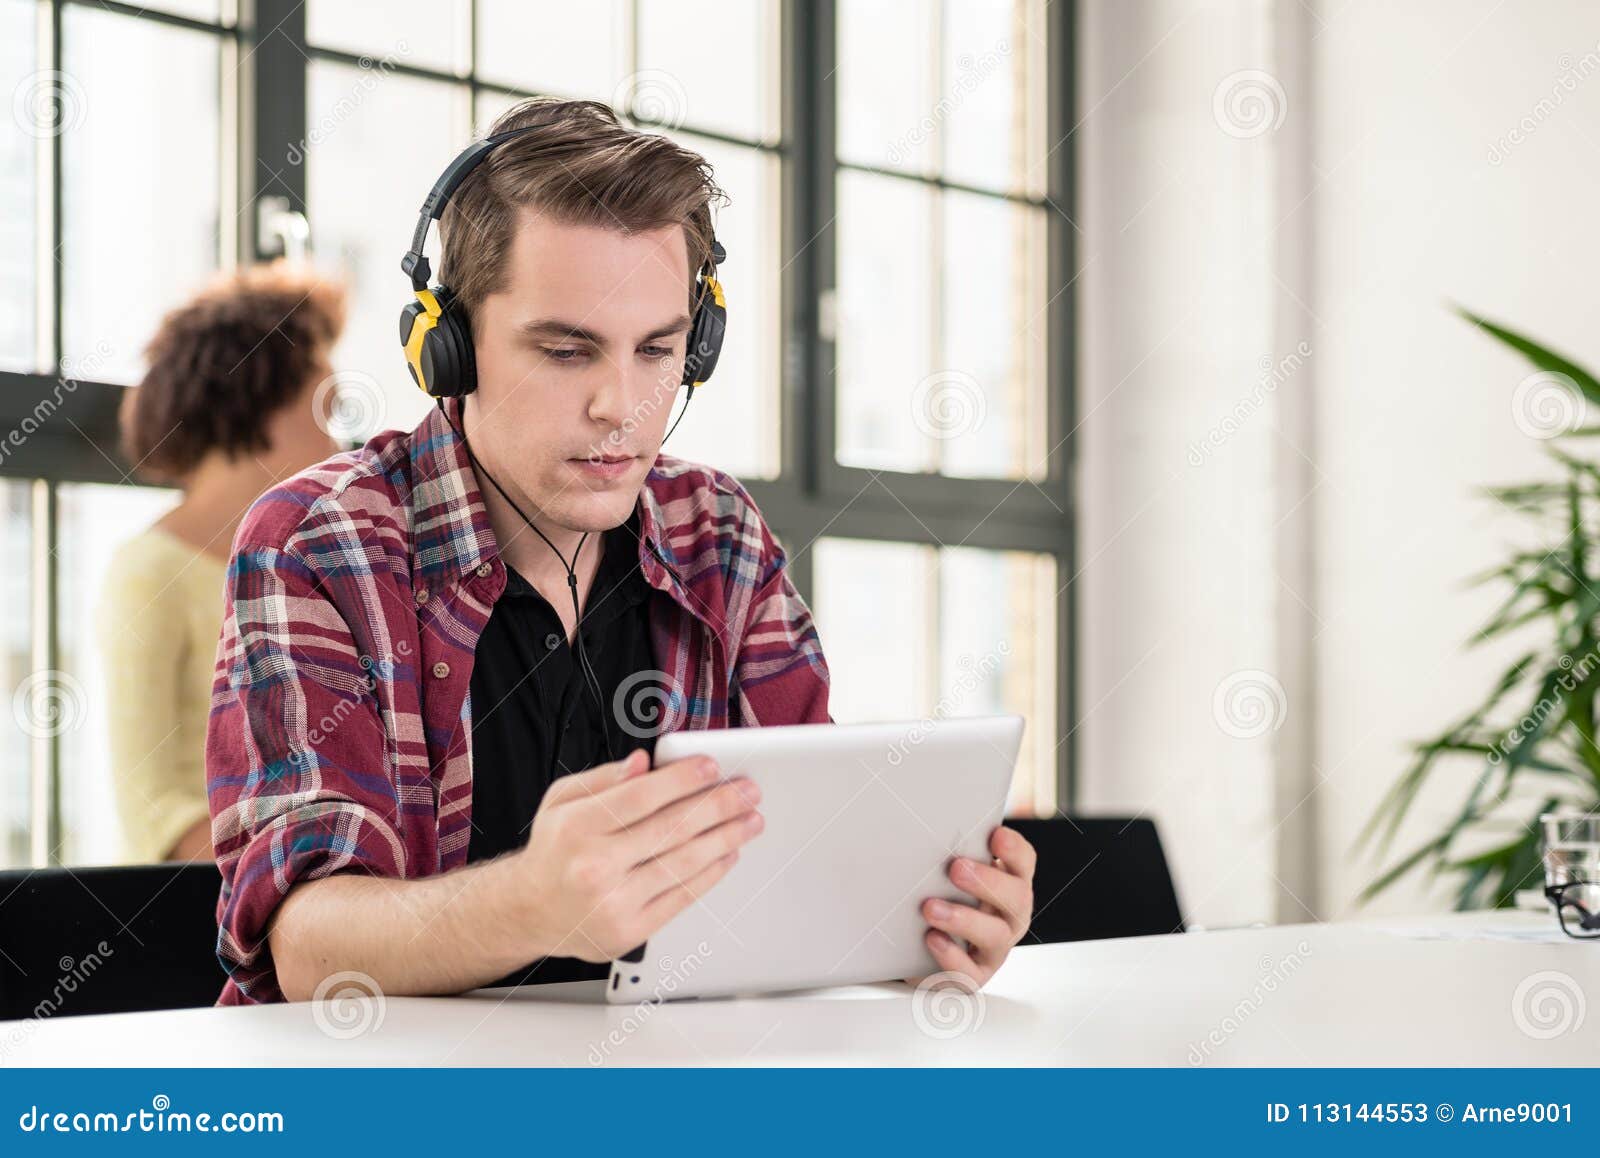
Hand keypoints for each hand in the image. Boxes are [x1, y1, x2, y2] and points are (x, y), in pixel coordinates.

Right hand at [513, 748, 763, 961]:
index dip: (681, 779)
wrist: (531, 911)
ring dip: (725, 838)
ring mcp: (613, 903)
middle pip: (670, 828)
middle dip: (718, 806)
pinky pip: (682, 897)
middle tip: (748, 792)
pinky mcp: (630, 931)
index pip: (640, 796)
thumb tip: (643, 762)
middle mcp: (593, 866)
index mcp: (576, 827)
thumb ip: (604, 778)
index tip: (712, 766)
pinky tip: (728, 853)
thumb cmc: (556, 850)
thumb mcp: (562, 800)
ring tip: (749, 820)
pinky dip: (711, 873)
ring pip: (683, 863)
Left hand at [912, 825, 1035, 990]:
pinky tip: (932, 938)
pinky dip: (951, 955)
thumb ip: (953, 856)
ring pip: (994, 936)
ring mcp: (994, 950)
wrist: (917, 952)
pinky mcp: (973, 977)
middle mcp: (1009, 917)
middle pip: (1017, 898)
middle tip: (956, 868)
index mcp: (1009, 885)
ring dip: (964, 919)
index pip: (1024, 863)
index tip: (995, 835)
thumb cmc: (941, 899)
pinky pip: (968, 973)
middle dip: (988, 882)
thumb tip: (933, 830)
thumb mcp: (950, 876)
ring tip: (931, 907)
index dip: (1014, 850)